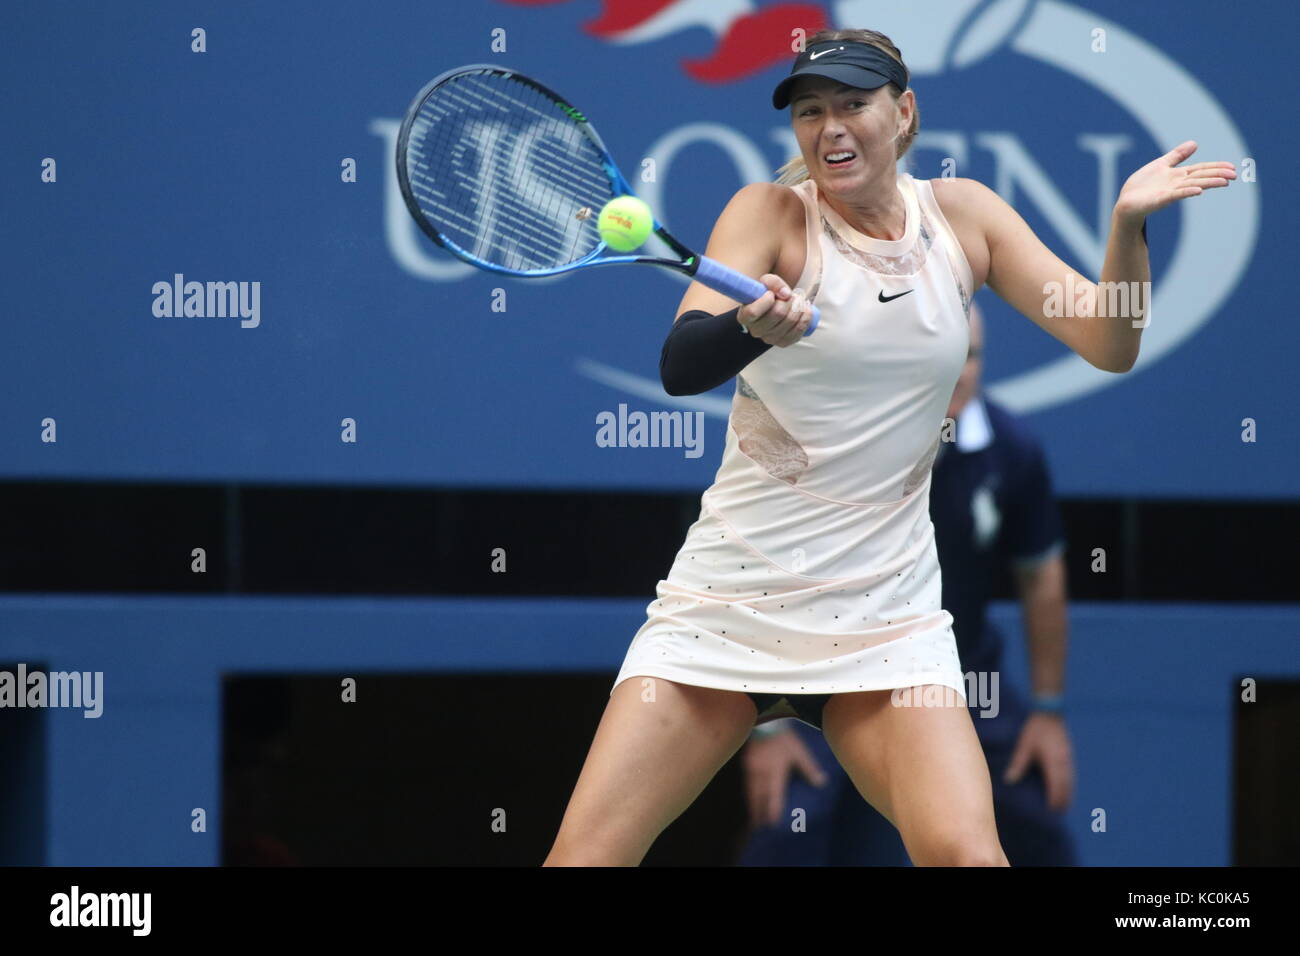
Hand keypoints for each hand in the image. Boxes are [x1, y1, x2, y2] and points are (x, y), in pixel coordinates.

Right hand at [737, 274, 811, 346]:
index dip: (766, 300)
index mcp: (745, 316)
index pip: (753, 312)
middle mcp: (755, 330)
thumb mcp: (766, 283)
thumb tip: (785, 294)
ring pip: (791, 320)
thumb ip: (773, 282)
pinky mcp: (783, 342)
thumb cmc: (767, 296)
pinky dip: (805, 316)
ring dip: (799, 306)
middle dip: (788, 300)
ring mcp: (769, 339)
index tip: (771, 294)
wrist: (775, 308)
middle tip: (790, 295)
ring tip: (796, 301)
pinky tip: (803, 310)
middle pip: (778, 313)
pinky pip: (799, 329)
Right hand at [741, 726, 828, 827]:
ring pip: (750, 791)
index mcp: (775, 771)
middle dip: (758, 812)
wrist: (767, 721)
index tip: (773, 823)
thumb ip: (809, 768)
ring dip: (752, 804)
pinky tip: (750, 797)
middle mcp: (761, 773)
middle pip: (758, 797)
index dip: (773, 810)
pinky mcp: (746, 763)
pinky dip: (749, 793)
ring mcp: (751, 768)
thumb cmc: (784, 737)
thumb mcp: (800, 751)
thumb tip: (822, 782)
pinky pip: (747, 783)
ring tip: (753, 816)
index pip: (774, 795)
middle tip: (757, 826)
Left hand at [1004, 712, 1074, 810]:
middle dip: (1063, 800)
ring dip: (1068, 793)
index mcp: (1053, 761)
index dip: (1055, 798)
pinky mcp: (1069, 755)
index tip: (1052, 810)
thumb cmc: (1035, 730)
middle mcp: (1063, 762)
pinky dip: (1070, 784)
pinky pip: (1071, 774)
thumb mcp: (1024, 747)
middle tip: (1059, 813)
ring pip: (1071, 781)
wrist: (1050, 714)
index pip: (1056, 785)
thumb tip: (1009, 781)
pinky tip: (1067, 788)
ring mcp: (1068, 759)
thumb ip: (1018, 764)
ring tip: (1064, 806)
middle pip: (1066, 786)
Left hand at [1114, 141, 1235, 224]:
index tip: (1233, 167)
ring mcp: (1170, 192)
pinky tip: (1199, 190)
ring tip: (1224, 182)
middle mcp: (1177, 184)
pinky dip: (1187, 192)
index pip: (1201, 169)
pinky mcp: (1160, 199)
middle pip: (1201, 177)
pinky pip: (1176, 195)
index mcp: (1178, 175)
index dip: (1216, 167)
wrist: (1126, 203)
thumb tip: (1195, 143)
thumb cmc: (1142, 186)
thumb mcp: (1161, 165)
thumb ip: (1177, 155)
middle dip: (1217, 175)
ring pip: (1193, 185)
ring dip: (1208, 183)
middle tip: (1234, 175)